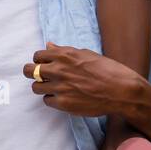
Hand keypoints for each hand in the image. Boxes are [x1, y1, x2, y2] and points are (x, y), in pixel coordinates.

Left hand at [23, 43, 144, 117]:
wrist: (121, 90)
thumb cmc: (107, 70)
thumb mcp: (86, 54)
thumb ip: (64, 51)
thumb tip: (49, 45)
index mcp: (65, 55)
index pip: (37, 55)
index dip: (40, 60)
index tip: (44, 64)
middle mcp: (59, 70)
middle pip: (29, 70)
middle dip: (33, 73)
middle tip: (41, 77)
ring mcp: (60, 87)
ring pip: (35, 87)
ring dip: (42, 87)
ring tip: (54, 88)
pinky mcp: (63, 104)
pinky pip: (47, 101)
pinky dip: (52, 99)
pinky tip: (63, 97)